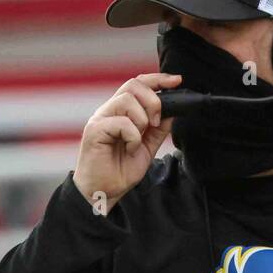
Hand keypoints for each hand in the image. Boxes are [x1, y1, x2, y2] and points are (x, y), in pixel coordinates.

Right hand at [71, 72, 180, 214]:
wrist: (103, 192)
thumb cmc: (120, 172)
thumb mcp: (147, 148)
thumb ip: (158, 130)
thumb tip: (172, 111)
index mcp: (120, 112)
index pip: (137, 84)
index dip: (158, 79)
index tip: (177, 81)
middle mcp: (109, 111)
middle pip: (133, 85)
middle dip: (153, 101)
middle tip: (156, 122)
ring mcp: (100, 118)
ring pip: (127, 100)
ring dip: (142, 121)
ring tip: (137, 142)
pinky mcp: (95, 129)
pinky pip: (122, 122)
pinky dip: (133, 137)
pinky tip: (129, 149)